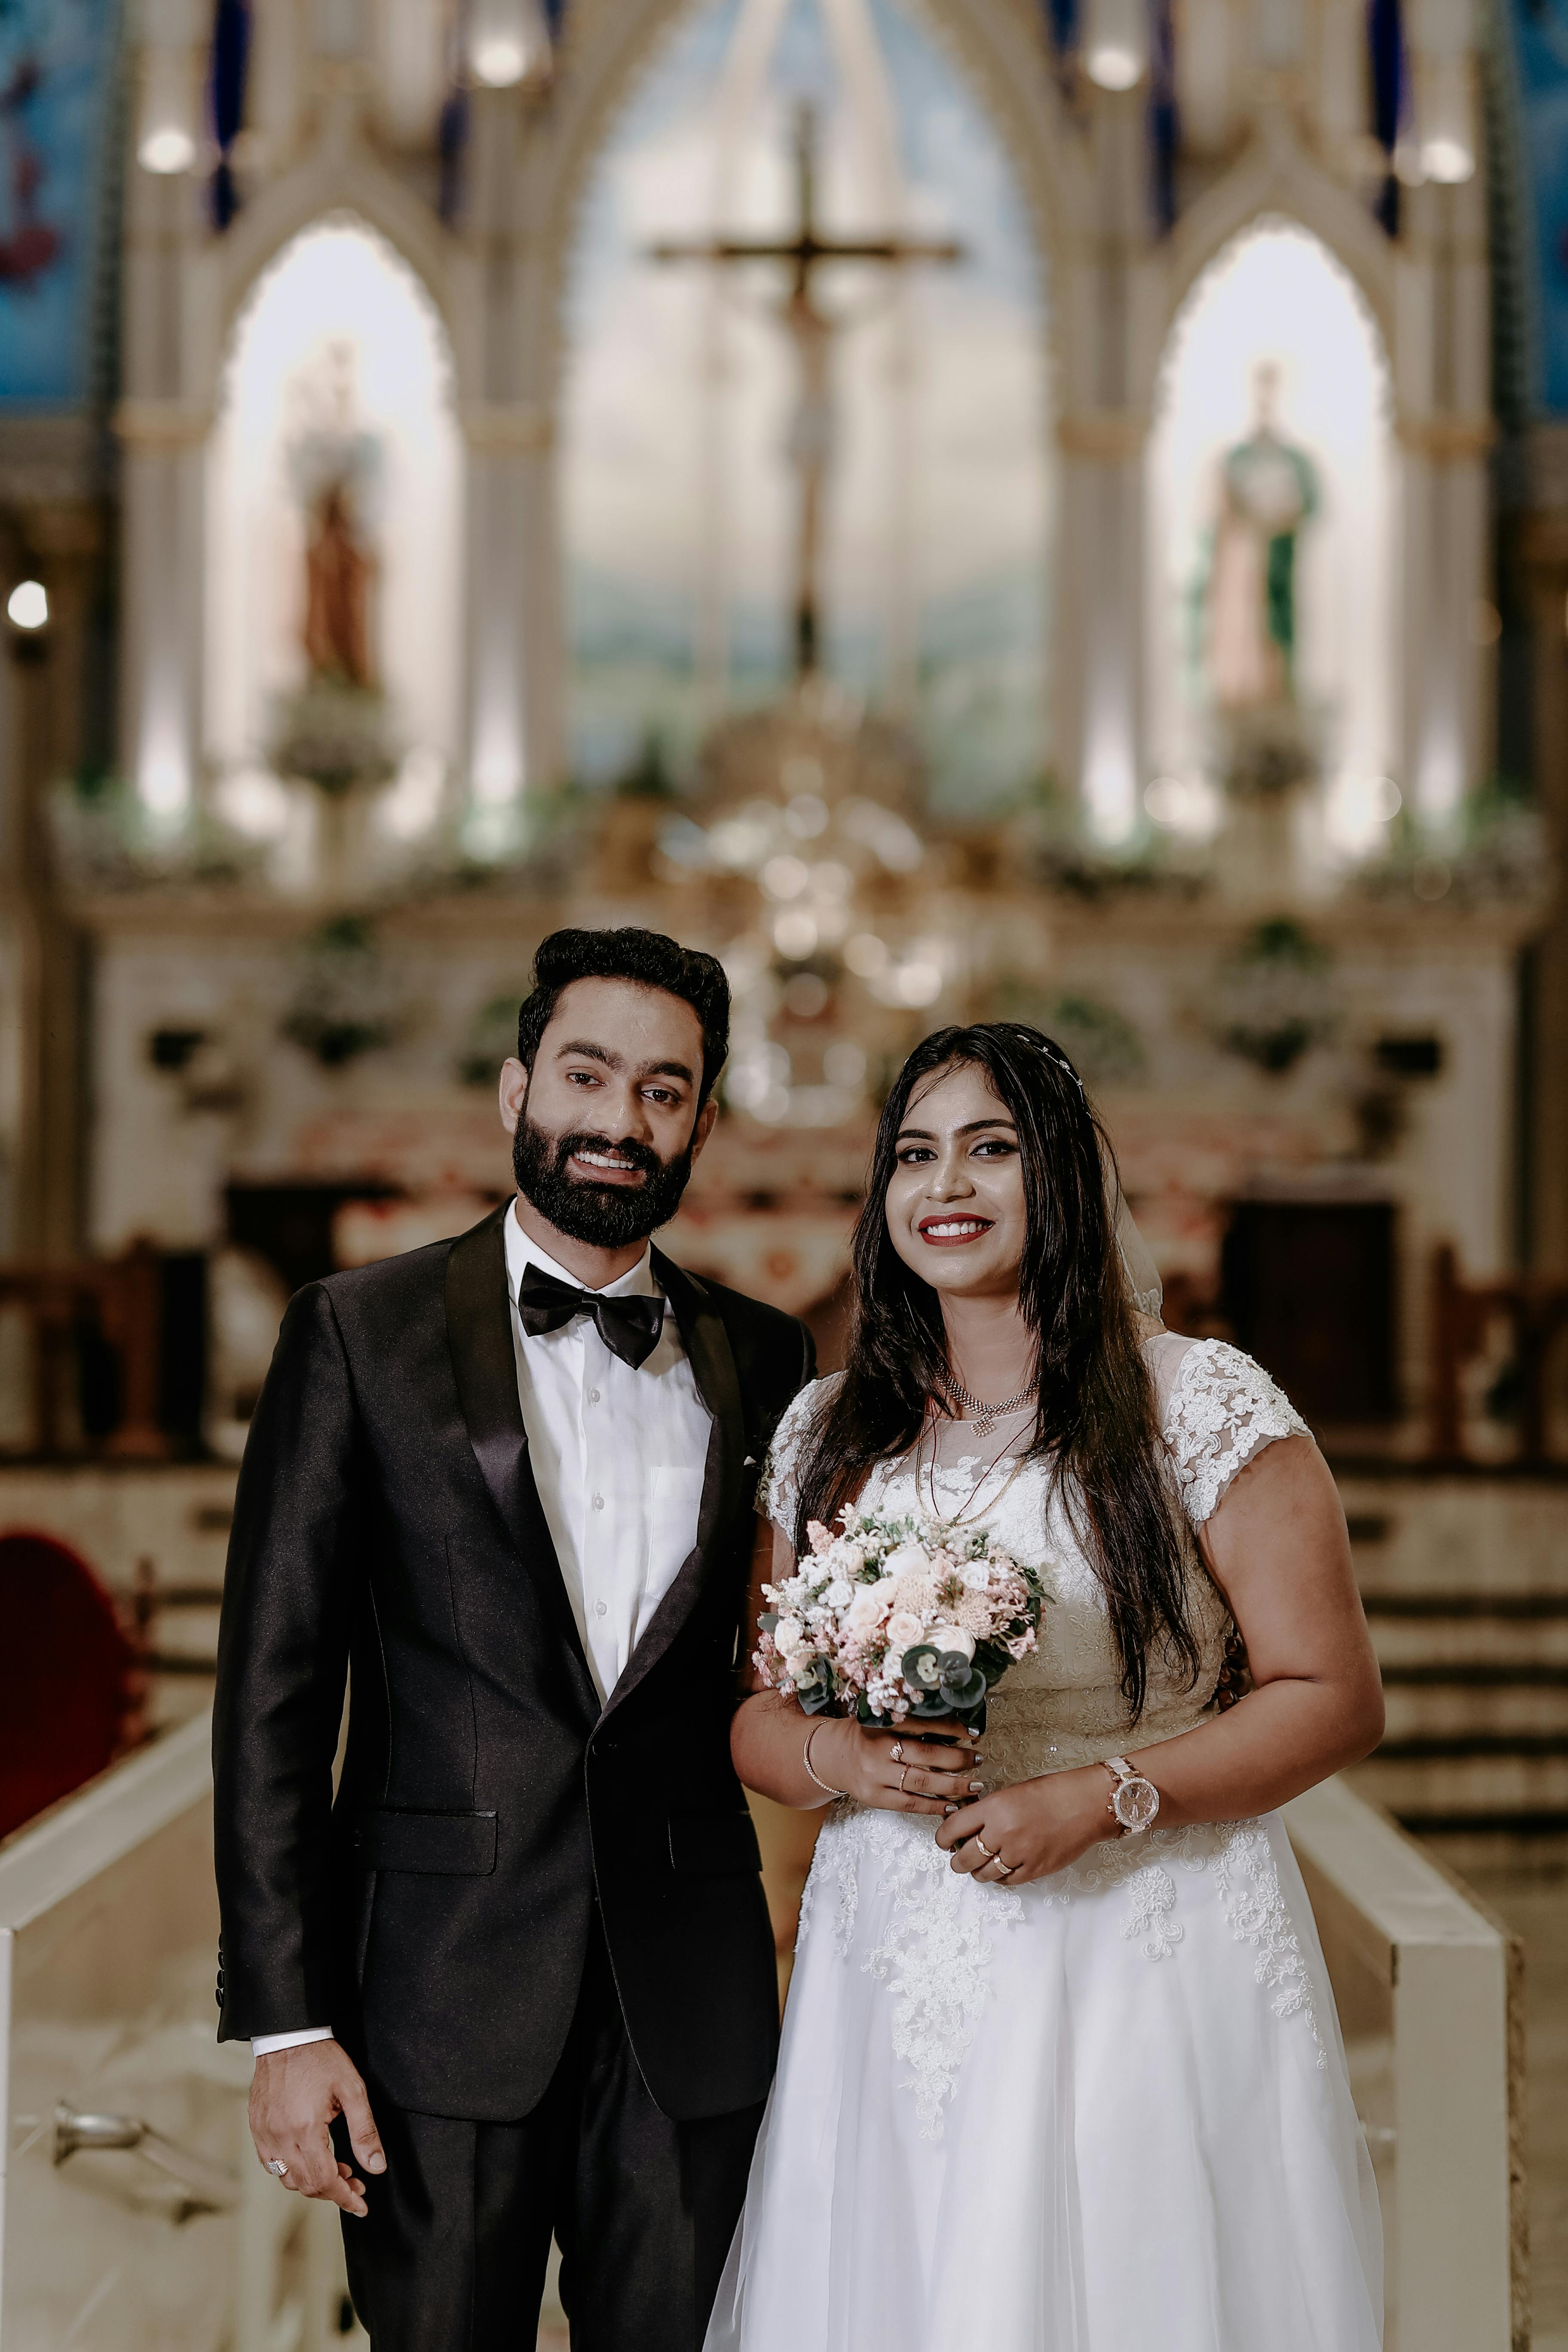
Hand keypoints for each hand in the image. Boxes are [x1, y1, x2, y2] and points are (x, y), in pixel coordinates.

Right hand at [249, 2039, 385, 2216]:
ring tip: (337, 2168)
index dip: (345, 2198)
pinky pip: (271, 2164)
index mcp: (306, 2129)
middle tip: (355, 2183)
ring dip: (313, 2182)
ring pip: (287, 2179)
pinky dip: (292, 2170)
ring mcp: (264, 2135)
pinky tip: (310, 2157)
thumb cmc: (321, 2059)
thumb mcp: (353, 2090)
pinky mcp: (256, 2128)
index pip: (325, 2180)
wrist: (288, 2036)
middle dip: (334, 2191)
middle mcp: (280, 2137)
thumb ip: (365, 2131)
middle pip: (306, 2185)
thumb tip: (375, 2167)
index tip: (361, 2205)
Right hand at [810, 1715, 982, 1815]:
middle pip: (926, 1756)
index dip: (951, 1728)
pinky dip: (934, 1807)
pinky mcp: (874, 1797)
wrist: (832, 1756)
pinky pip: (909, 1804)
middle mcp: (879, 1749)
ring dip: (953, 1786)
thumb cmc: (866, 1735)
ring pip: (921, 1783)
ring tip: (975, 1785)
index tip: (974, 1733)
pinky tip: (953, 1806)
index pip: (923, 1724)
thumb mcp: (883, 1719)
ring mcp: (875, 1775)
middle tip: (979, 1760)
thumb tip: (956, 1730)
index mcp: (883, 1723)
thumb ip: (911, 1723)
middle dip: (958, 1760)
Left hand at [936, 1765, 1111, 1884]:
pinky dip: (1001, 1877)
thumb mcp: (1012, 1793)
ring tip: (979, 1866)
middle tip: (958, 1858)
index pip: (953, 1828)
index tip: (943, 1841)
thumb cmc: (1051, 1792)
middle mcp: (1003, 1833)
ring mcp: (1019, 1854)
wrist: (1087, 1804)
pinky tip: (1002, 1869)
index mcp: (993, 1808)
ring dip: (977, 1872)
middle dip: (957, 1860)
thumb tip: (968, 1827)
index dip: (942, 1838)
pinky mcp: (1035, 1870)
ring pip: (983, 1874)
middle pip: (964, 1858)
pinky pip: (1007, 1881)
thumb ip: (988, 1811)